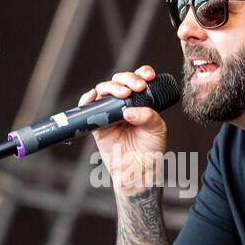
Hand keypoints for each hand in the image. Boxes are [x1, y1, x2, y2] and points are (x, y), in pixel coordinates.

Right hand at [79, 65, 167, 192]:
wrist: (139, 171)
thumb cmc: (150, 150)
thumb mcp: (157, 129)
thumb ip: (148, 116)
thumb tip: (128, 111)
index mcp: (140, 101)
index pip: (138, 80)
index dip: (141, 73)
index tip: (148, 76)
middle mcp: (123, 104)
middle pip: (119, 81)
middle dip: (128, 79)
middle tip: (137, 87)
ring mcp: (109, 112)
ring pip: (104, 90)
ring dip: (111, 87)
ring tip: (123, 94)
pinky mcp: (96, 124)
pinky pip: (87, 108)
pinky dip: (87, 99)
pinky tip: (93, 96)